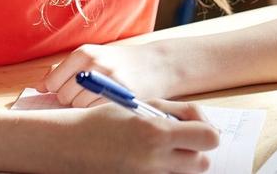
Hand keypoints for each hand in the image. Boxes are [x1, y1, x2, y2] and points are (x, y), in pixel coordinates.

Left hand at [38, 43, 174, 106]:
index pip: (53, 81)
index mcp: (84, 53)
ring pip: (77, 105)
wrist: (157, 65)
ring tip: (96, 97)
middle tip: (83, 93)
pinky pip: (93, 111)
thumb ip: (66, 68)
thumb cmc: (122, 62)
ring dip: (82, 106)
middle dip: (68, 99)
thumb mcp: (94, 56)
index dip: (54, 89)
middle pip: (63, 95)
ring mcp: (107, 81)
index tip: (62, 89)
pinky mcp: (118, 96)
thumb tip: (39, 85)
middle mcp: (94, 65)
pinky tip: (104, 102)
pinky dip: (95, 110)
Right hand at [65, 100, 219, 173]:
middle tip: (177, 141)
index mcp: (156, 133)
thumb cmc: (101, 122)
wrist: (67, 145)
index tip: (195, 127)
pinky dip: (162, 171)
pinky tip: (144, 160)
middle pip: (202, 163)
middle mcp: (154, 160)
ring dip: (179, 163)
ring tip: (158, 150)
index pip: (209, 138)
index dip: (206, 130)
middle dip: (195, 150)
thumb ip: (173, 114)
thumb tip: (201, 124)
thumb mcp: (139, 108)